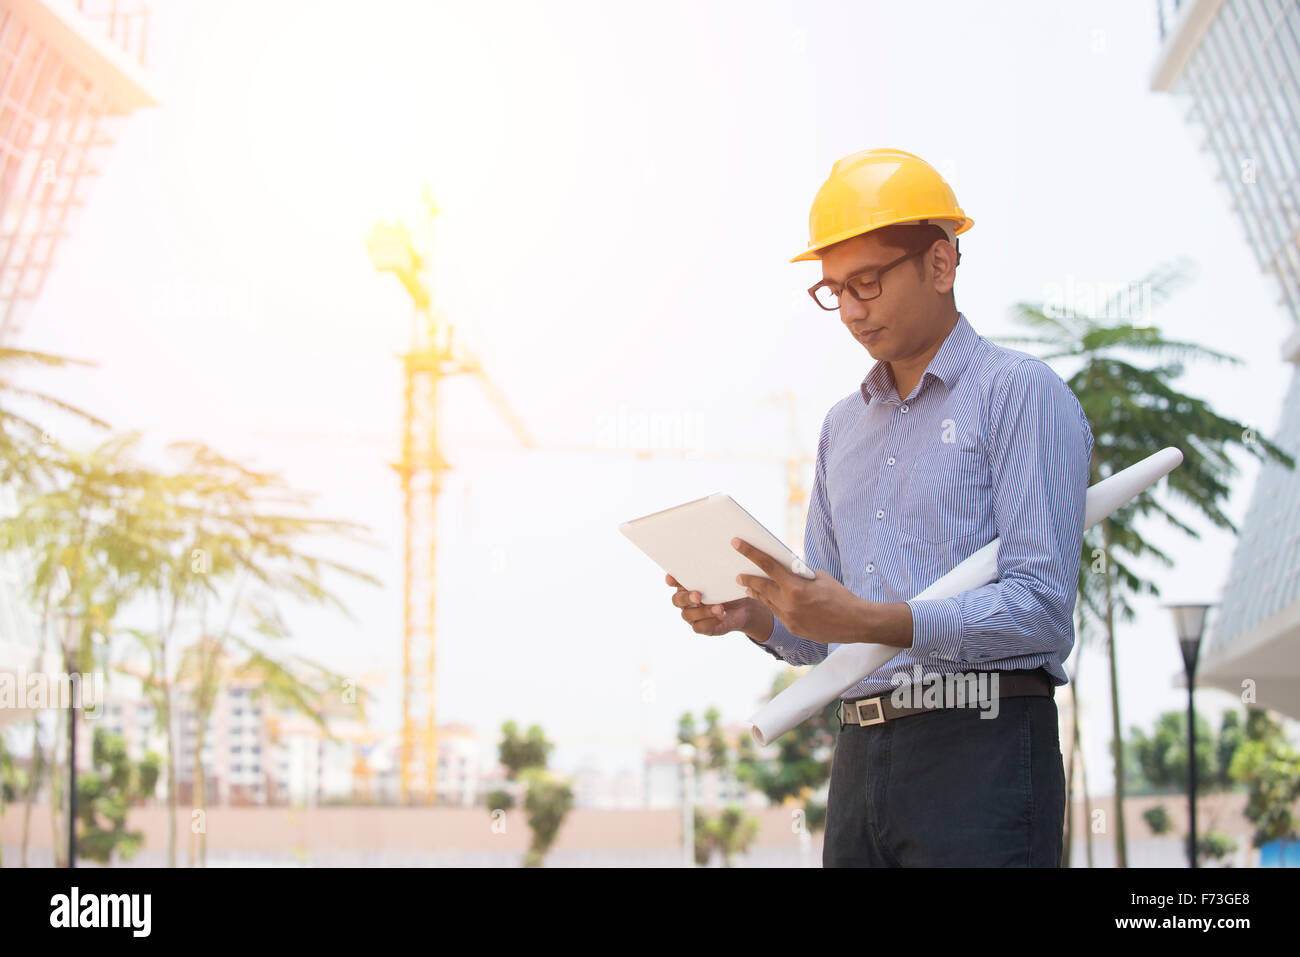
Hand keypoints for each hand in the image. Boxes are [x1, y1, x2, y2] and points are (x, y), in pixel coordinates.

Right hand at [665, 573, 769, 637]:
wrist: (744, 607)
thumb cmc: (730, 588)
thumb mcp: (725, 577)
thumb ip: (716, 569)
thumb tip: (718, 554)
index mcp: (687, 585)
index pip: (673, 581)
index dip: (671, 580)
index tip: (671, 578)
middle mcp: (685, 600)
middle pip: (677, 600)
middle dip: (687, 597)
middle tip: (698, 596)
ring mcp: (692, 615)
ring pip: (688, 614)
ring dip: (703, 611)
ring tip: (719, 607)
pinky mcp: (701, 627)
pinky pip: (699, 627)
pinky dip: (710, 622)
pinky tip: (721, 616)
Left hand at [731, 537, 871, 643]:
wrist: (855, 622)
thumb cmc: (839, 595)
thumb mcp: (819, 577)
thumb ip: (799, 575)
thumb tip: (786, 571)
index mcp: (795, 587)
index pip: (767, 566)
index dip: (750, 553)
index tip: (736, 543)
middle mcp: (788, 604)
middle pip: (761, 587)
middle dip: (748, 579)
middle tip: (738, 574)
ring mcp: (789, 619)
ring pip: (767, 602)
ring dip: (757, 593)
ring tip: (748, 587)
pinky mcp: (793, 629)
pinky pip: (778, 614)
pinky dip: (773, 605)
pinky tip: (769, 601)